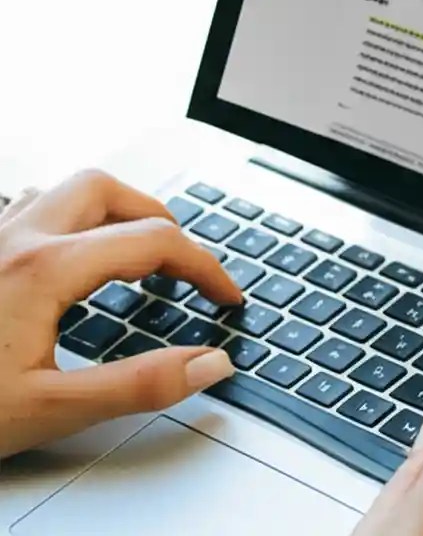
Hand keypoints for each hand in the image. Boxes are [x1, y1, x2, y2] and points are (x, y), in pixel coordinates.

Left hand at [0, 170, 243, 457]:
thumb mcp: (51, 409)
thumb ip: (139, 385)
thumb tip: (209, 364)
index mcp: (43, 269)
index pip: (153, 242)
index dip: (205, 268)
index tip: (225, 298)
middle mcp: (12, 239)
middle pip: (108, 190)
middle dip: (160, 219)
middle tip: (185, 263)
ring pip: (63, 190)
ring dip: (112, 211)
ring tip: (135, 251)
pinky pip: (26, 208)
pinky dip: (67, 220)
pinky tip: (68, 257)